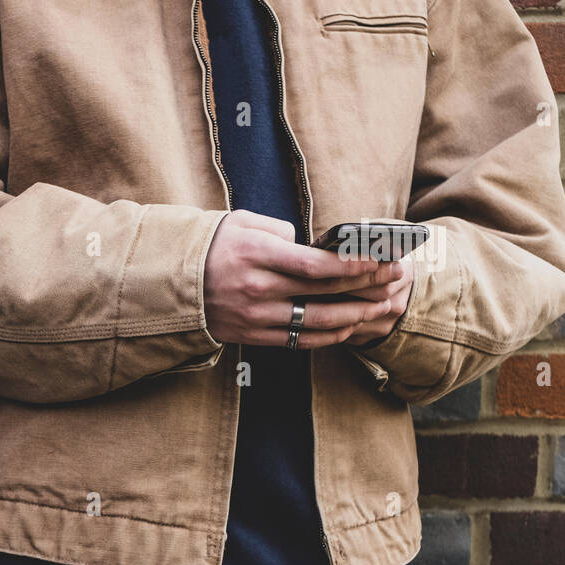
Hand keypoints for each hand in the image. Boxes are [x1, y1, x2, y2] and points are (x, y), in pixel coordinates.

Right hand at [203, 210, 401, 348]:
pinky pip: (299, 340)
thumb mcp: (242, 224)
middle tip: (394, 278)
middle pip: (324, 293)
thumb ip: (281, 232)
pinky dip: (328, 336)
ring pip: (317, 322)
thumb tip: (312, 247)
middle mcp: (257, 290)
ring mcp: (255, 317)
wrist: (170, 283)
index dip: (353, 265)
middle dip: (365, 285)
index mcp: (256, 257)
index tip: (380, 259)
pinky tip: (349, 327)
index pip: (316, 266)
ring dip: (355, 315)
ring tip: (380, 306)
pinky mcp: (253, 336)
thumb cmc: (212, 247)